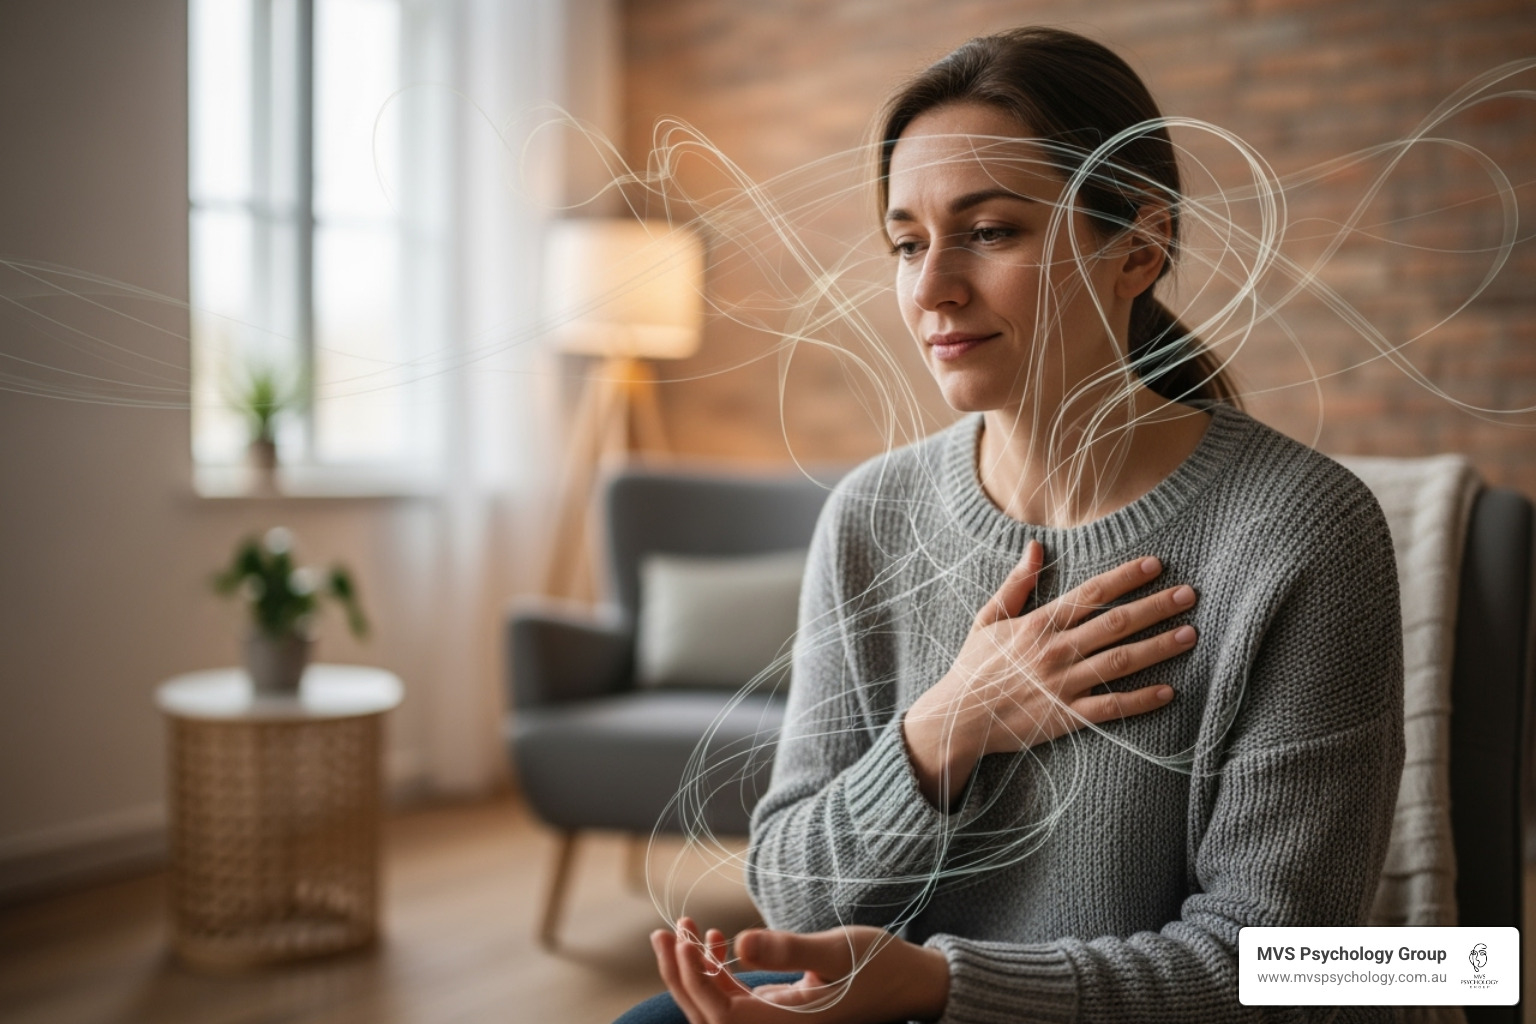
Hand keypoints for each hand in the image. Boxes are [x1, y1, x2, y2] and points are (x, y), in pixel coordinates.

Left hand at [651, 918, 948, 1023]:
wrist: (912, 982)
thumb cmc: (880, 964)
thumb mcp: (836, 949)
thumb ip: (787, 949)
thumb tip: (740, 945)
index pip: (722, 1015)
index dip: (695, 981)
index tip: (682, 939)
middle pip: (709, 1016)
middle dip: (680, 976)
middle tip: (662, 934)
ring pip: (718, 1008)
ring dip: (694, 973)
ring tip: (679, 930)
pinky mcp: (780, 1012)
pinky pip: (735, 1000)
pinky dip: (719, 972)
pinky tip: (717, 941)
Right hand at [904, 540, 1196, 805]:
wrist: (959, 719)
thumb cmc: (974, 667)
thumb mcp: (987, 619)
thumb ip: (1016, 584)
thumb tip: (1036, 548)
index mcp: (1039, 625)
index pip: (1091, 594)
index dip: (1125, 577)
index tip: (1156, 564)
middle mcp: (1056, 651)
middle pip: (1115, 624)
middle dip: (1155, 607)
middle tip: (1189, 595)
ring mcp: (1063, 685)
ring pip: (1121, 662)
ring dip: (1159, 648)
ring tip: (1190, 635)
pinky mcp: (1067, 718)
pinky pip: (1112, 708)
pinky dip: (1141, 700)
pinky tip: (1169, 691)